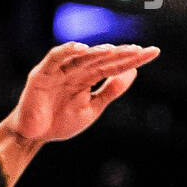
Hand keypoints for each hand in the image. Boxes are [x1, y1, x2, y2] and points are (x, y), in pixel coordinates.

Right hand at [8, 42, 159, 145]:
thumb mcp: (93, 107)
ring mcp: (58, 71)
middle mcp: (74, 71)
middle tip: (141, 50)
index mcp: (86, 78)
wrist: (33, 136)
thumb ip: (111, 90)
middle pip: (101, 59)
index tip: (153, 52)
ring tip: (115, 50)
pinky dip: (67, 52)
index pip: (113, 66)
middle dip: (121, 54)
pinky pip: (55, 59)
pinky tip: (82, 49)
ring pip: (81, 57)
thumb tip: (133, 72)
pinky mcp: (41, 74)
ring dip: (97, 52)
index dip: (132, 60)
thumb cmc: (59, 122)